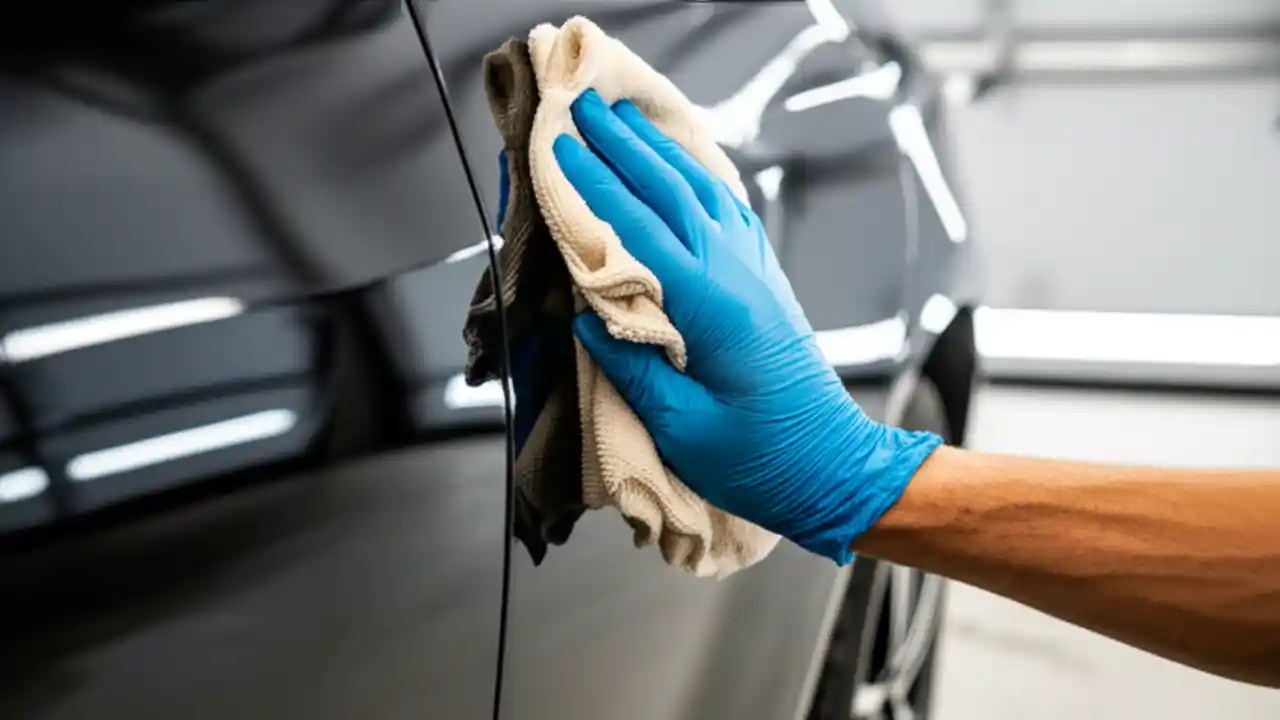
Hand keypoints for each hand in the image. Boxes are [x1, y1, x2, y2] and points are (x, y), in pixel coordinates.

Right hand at [554, 90, 941, 561]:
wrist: (834, 468)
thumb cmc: (759, 461)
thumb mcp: (681, 428)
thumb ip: (632, 367)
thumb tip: (587, 318)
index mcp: (713, 308)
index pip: (641, 230)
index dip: (596, 186)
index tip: (560, 147)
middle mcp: (737, 274)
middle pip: (671, 191)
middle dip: (622, 144)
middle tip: (582, 103)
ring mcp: (757, 271)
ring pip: (702, 191)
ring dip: (658, 150)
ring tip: (622, 117)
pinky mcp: (765, 279)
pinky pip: (727, 210)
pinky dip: (697, 176)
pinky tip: (681, 163)